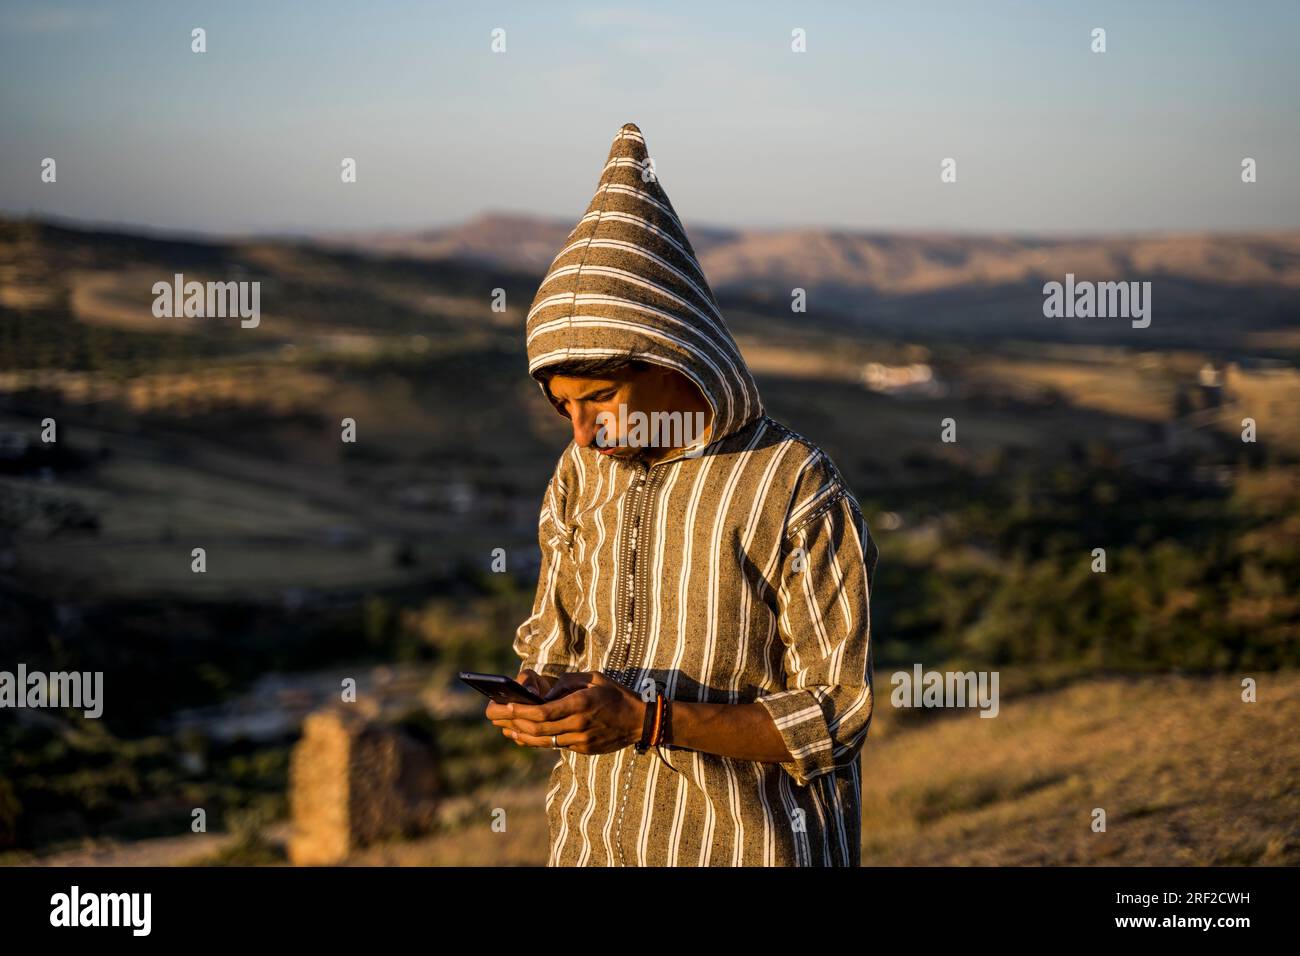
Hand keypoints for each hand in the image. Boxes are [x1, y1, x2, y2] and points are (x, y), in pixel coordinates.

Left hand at [486, 672, 643, 754]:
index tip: (503, 705)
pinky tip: (524, 735)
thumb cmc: (614, 693)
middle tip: (494, 716)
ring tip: (505, 728)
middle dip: (512, 721)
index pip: (543, 711)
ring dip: (521, 734)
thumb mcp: (593, 677)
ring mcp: (581, 740)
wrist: (639, 721)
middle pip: (538, 728)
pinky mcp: (583, 749)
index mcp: (581, 704)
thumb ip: (565, 683)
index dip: (520, 711)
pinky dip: (537, 740)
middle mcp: (579, 725)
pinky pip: (555, 745)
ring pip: (543, 741)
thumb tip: (542, 696)